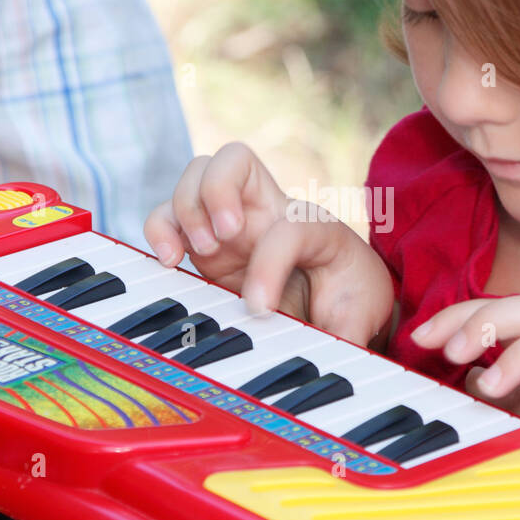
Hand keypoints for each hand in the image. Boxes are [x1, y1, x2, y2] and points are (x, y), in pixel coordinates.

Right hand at [143, 142, 393, 345]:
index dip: (270, 263)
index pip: (291, 225)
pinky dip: (160, 230)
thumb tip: (331, 359)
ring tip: (194, 252)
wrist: (342, 299)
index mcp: (315, 226)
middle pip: (234, 159)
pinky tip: (168, 260)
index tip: (262, 308)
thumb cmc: (351, 299)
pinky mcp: (205, 245)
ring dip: (185, 208)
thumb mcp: (360, 319)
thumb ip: (347, 336)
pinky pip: (170, 218)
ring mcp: (233, 224)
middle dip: (216, 191)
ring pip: (196, 177)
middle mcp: (270, 213)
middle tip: (221, 240)